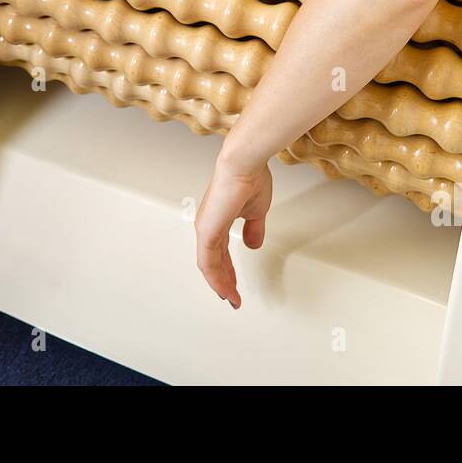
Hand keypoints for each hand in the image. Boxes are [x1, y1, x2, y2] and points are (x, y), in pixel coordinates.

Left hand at [194, 151, 273, 308]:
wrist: (244, 164)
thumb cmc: (250, 179)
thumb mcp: (256, 211)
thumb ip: (253, 229)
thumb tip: (253, 244)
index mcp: (218, 220)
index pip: (220, 252)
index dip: (228, 270)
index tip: (235, 285)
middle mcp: (208, 225)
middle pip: (213, 262)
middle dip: (224, 281)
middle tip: (232, 297)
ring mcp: (206, 228)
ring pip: (209, 265)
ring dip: (220, 284)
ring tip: (231, 298)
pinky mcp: (207, 231)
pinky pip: (208, 262)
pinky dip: (216, 278)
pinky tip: (225, 288)